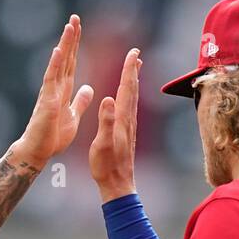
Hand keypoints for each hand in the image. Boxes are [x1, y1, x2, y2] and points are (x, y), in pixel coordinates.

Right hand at [11, 15, 93, 169]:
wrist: (39, 151)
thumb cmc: (53, 136)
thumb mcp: (74, 115)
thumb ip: (80, 101)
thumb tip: (89, 87)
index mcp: (63, 90)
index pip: (70, 62)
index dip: (75, 45)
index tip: (78, 27)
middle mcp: (55, 87)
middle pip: (64, 58)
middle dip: (70, 38)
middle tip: (75, 18)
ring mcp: (50, 93)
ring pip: (58, 64)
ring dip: (64, 46)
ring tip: (69, 27)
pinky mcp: (47, 103)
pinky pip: (51, 82)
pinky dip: (54, 66)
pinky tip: (58, 52)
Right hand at [89, 47, 140, 202]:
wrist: (118, 185)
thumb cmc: (107, 167)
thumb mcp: (102, 144)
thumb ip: (106, 121)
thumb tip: (108, 98)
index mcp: (122, 120)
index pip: (126, 89)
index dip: (128, 70)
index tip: (132, 52)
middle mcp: (128, 120)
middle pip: (132, 90)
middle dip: (133, 70)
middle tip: (136, 53)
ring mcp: (129, 127)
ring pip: (132, 98)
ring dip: (133, 81)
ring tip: (135, 68)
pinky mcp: (126, 133)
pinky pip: (130, 108)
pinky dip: (130, 96)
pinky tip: (128, 96)